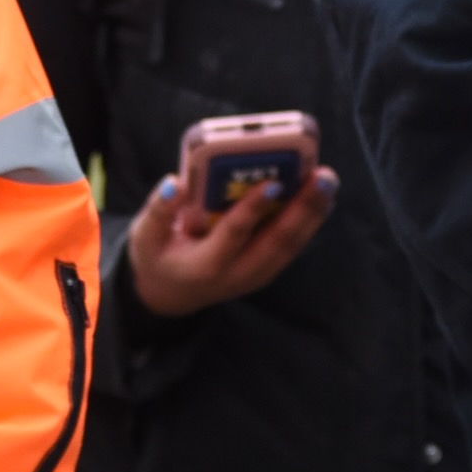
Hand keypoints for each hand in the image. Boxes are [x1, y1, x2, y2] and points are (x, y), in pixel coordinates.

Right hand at [124, 164, 334, 317]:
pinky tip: (322, 196)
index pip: (233, 235)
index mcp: (205, 265)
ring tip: (327, 180)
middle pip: (277, 243)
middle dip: (303, 209)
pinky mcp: (266, 269)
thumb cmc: (158, 257)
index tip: (273, 184)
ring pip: (292, 246)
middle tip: (322, 176)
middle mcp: (237, 274)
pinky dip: (310, 221)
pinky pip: (293, 246)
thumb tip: (176, 182)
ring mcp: (256, 275)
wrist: (171, 296)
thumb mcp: (144, 236)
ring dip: (314, 214)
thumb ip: (157, 210)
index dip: (253, 210)